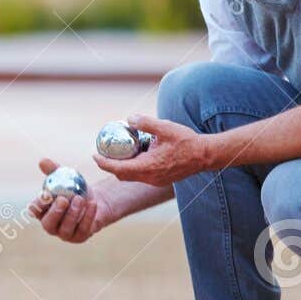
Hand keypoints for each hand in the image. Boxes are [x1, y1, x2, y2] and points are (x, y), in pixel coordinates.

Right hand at [28, 159, 109, 242]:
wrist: (93, 200)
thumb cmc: (74, 189)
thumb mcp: (65, 177)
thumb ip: (53, 170)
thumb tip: (42, 161)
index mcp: (42, 211)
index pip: (34, 210)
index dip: (38, 205)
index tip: (46, 194)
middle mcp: (50, 225)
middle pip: (48, 224)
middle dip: (56, 212)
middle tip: (63, 199)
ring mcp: (65, 234)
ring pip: (66, 229)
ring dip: (73, 214)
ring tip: (80, 199)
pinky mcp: (79, 237)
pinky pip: (83, 230)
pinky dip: (88, 216)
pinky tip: (92, 204)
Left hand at [92, 114, 210, 186]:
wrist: (206, 155)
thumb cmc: (187, 141)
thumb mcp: (165, 127)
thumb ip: (145, 123)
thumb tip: (128, 118)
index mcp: (148, 167)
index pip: (118, 168)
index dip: (103, 163)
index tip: (94, 155)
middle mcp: (150, 177)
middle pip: (122, 175)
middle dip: (110, 165)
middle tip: (103, 153)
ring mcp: (156, 181)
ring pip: (131, 177)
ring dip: (122, 167)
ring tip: (118, 152)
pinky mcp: (161, 180)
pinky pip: (141, 176)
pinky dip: (134, 167)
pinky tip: (137, 154)